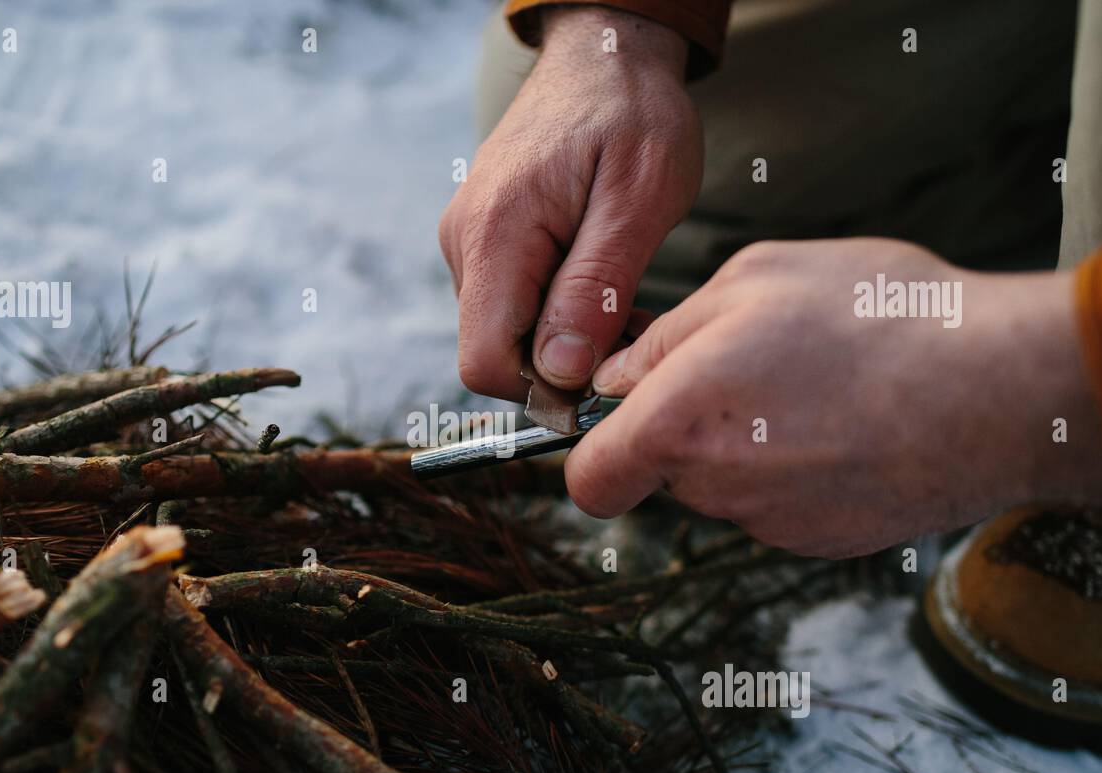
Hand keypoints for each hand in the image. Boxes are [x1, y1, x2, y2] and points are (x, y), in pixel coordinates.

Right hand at [439, 5, 700, 400]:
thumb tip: (559, 372)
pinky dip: (555, 312)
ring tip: (620, 295)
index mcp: (495, 235)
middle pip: (494, 354)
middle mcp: (464, 244)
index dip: (543, 389)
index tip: (606, 372)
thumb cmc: (631, 114)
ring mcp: (467, 243)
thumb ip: (595, 289)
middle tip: (630, 328)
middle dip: (561, 363)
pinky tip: (597, 282)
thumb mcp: (637, 200)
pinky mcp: (481, 243)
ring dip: (563, 337)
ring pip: (504, 334)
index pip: (485, 362)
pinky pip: (509, 305)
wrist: (602, 54)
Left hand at [567, 238, 1101, 556]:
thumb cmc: (878, 319)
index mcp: (679, 422)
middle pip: (659, 472)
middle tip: (739, 368)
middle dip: (678, 426)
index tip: (614, 417)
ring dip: (739, 442)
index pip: (588, 482)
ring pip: (719, 486)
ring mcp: (770, 524)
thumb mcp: (754, 279)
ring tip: (805, 386)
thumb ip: (665, 334)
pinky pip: (774, 504)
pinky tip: (840, 422)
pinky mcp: (819, 542)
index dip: (591, 451)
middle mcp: (716, 489)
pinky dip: (790, 469)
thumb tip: (620, 375)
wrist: (999, 391)